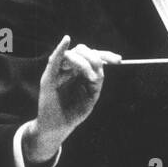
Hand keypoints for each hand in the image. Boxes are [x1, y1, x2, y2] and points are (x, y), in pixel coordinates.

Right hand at [25, 35, 120, 161]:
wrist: (58, 126)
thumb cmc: (74, 111)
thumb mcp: (91, 95)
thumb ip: (96, 80)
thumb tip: (99, 67)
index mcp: (80, 71)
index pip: (93, 56)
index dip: (106, 55)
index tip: (119, 60)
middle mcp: (69, 68)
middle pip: (83, 51)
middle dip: (95, 57)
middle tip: (100, 72)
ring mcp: (58, 72)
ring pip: (72, 55)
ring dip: (84, 62)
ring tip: (92, 78)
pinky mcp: (48, 77)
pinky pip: (54, 60)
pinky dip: (60, 49)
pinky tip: (66, 40)